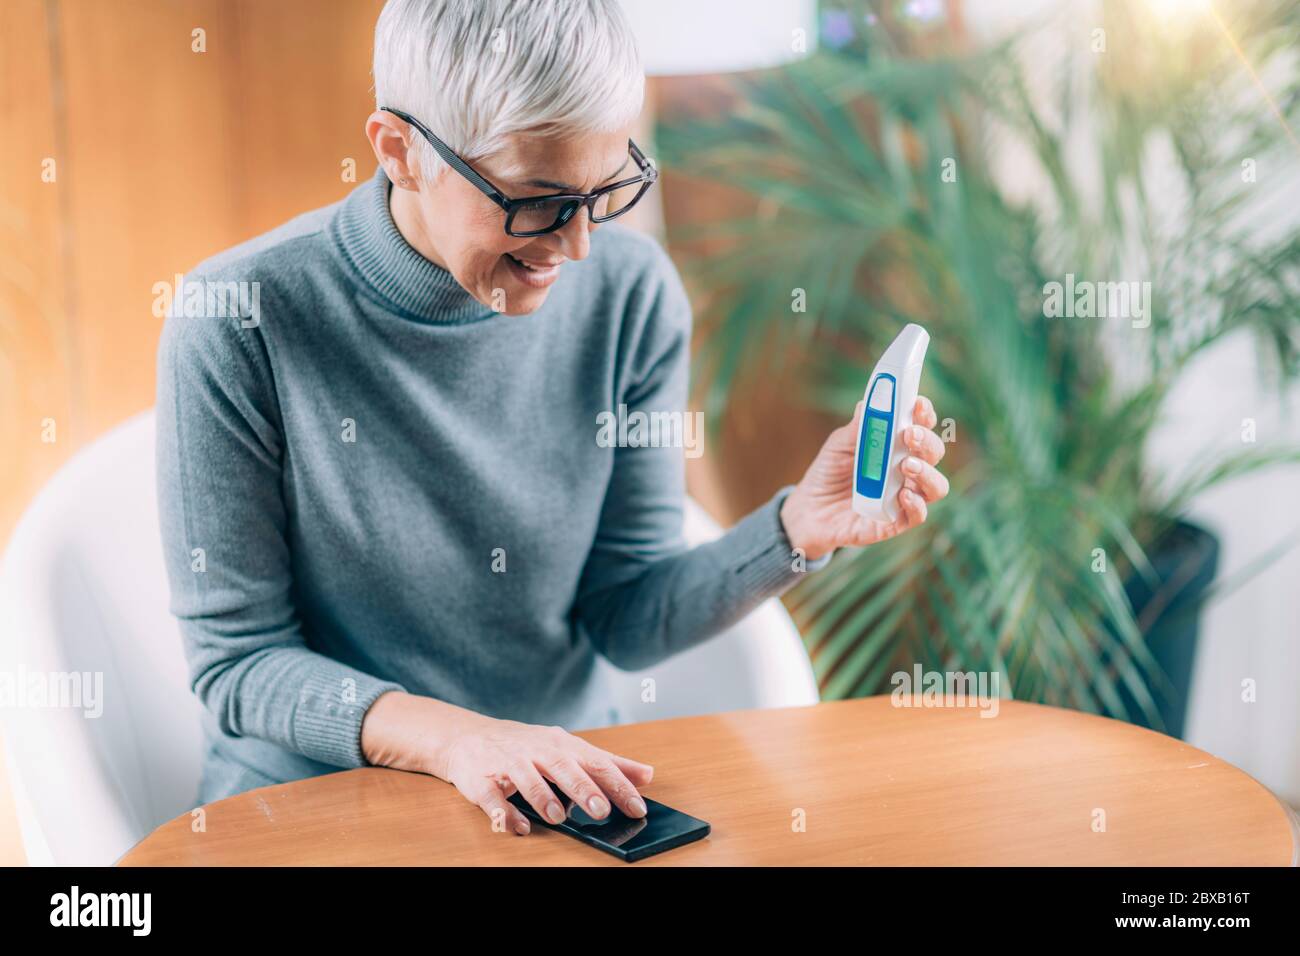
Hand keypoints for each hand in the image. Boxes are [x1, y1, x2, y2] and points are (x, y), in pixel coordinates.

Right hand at [442, 717, 654, 834]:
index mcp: (562, 746)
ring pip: (527, 777)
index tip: (638, 807)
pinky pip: (492, 795)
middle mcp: (537, 751)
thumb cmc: (529, 746)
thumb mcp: (570, 750)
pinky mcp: (482, 778)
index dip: (618, 785)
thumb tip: (648, 775)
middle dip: (583, 789)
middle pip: (563, 767)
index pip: (596, 764)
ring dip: (542, 797)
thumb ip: (608, 764)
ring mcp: (508, 763)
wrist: (471, 737)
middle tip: (602, 811)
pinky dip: (504, 811)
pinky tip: (518, 826)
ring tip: (559, 817)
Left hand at [779, 395, 948, 560]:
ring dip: (927, 473)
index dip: (924, 413)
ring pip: (936, 486)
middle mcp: (908, 469)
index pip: (922, 426)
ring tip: (906, 465)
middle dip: (926, 440)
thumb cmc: (829, 472)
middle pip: (934, 452)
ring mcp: (905, 496)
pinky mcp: (896, 521)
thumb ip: (857, 427)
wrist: (810, 509)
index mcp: (897, 445)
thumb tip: (869, 403)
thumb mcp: (839, 445)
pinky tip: (903, 495)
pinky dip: (916, 504)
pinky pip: (918, 515)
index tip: (917, 404)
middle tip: (908, 435)